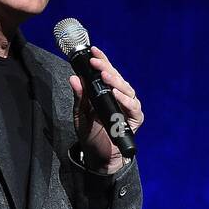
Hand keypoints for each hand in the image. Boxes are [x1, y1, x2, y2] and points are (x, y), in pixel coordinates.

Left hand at [68, 45, 142, 170]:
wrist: (99, 157)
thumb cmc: (91, 135)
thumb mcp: (80, 115)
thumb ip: (79, 98)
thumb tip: (73, 78)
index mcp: (106, 93)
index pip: (106, 72)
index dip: (101, 60)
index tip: (92, 50)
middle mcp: (119, 97)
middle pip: (117, 77)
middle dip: (107, 68)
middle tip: (96, 62)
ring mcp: (128, 107)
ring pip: (126, 89)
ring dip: (116, 82)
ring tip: (106, 76)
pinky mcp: (135, 119)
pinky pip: (133, 106)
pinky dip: (126, 100)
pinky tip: (117, 95)